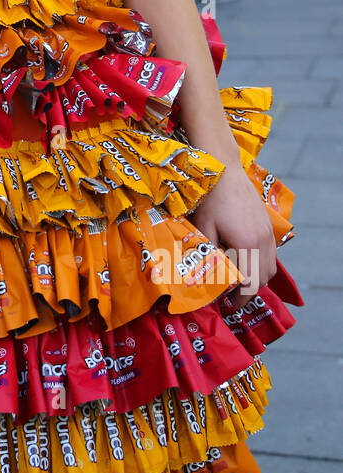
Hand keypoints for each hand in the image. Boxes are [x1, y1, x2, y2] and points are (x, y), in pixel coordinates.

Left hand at [189, 163, 276, 294]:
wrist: (224, 168)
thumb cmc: (210, 197)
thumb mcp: (203, 228)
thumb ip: (206, 254)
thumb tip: (201, 277)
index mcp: (247, 244)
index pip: (250, 283)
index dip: (240, 298)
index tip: (228, 304)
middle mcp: (263, 241)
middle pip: (263, 278)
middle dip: (248, 290)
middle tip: (229, 294)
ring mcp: (268, 233)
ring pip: (270, 267)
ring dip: (256, 277)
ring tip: (237, 278)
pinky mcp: (268, 226)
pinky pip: (271, 254)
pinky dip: (261, 263)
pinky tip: (244, 259)